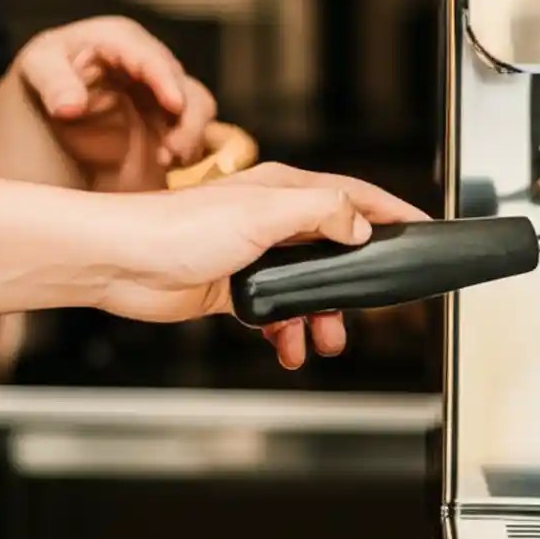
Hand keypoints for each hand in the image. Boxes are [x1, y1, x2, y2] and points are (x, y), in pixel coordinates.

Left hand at [14, 16, 215, 192]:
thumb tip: (69, 107)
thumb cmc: (49, 70)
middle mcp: (152, 62)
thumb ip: (54, 83)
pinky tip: (166, 162)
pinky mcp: (170, 117)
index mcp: (121, 40)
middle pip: (185, 86)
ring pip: (198, 109)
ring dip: (190, 136)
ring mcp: (164, 91)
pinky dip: (186, 147)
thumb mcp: (38, 67)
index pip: (151, 59)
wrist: (55, 93)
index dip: (166, 81)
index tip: (175, 106)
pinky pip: (192, 131)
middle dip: (185, 120)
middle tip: (169, 153)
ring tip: (168, 160)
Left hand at [101, 163, 429, 368]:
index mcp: (284, 192)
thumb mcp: (262, 213)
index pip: (353, 197)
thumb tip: (359, 225)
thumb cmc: (174, 229)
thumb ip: (320, 214)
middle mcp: (272, 220)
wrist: (119, 262)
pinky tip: (287, 346)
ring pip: (309, 288)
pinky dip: (288, 332)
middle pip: (336, 250)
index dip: (390, 212)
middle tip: (371, 310)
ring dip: (322, 317)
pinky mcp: (234, 288)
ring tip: (325, 340)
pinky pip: (278, 313)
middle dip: (356, 284)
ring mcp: (254, 255)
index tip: (420, 228)